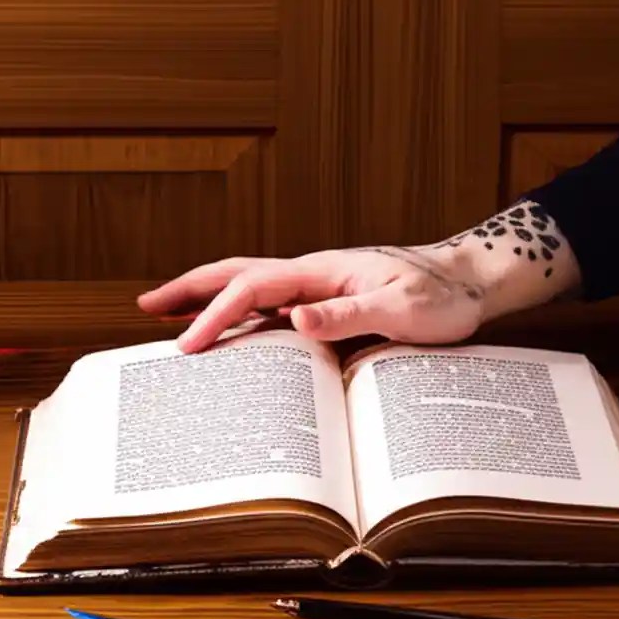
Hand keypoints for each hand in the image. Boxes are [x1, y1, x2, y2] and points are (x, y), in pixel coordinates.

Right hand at [137, 199, 580, 352]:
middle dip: (190, 289)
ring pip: (250, 287)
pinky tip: (234, 334)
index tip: (189, 348)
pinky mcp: (328, 301)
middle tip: (147, 305)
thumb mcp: (402, 309)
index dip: (215, 316)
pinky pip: (273, 306)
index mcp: (321, 271)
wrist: (471, 281)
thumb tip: (296, 319)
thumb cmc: (443, 295)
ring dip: (210, 298)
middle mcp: (312, 273)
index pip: (253, 289)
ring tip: (173, 317)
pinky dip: (242, 316)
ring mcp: (318, 286)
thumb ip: (348, 314)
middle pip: (237, 274)